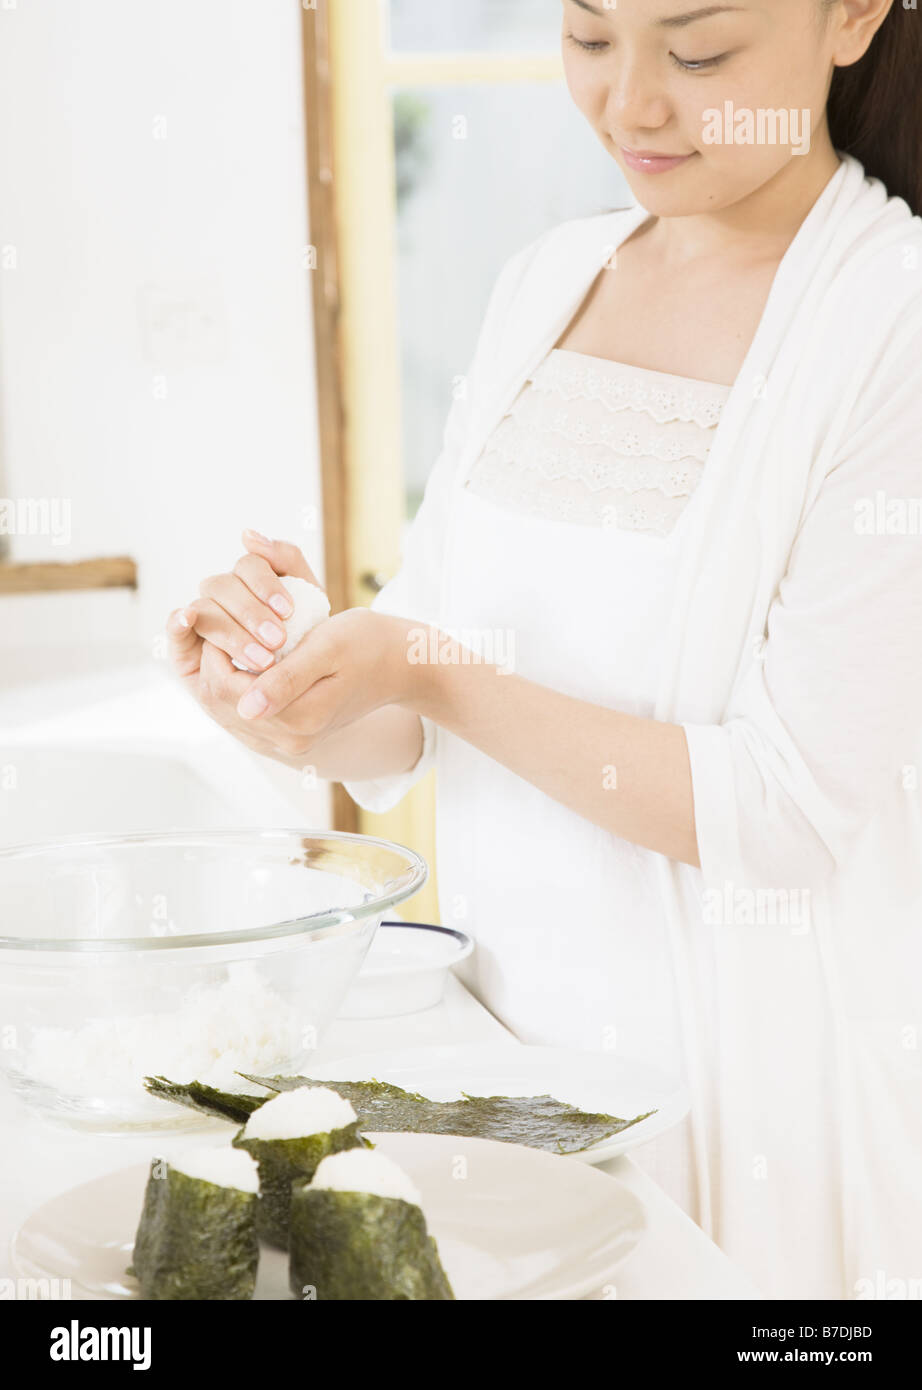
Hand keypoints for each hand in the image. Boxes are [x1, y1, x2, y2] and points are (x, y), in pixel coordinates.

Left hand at [168, 599, 415, 762]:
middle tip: (227, 624)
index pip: (225, 687)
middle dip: (214, 661)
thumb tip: (248, 706)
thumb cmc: (367, 645)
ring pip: (225, 709)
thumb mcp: (327, 648)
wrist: (398, 666)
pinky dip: (234, 684)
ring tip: (236, 640)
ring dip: (221, 672)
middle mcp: (290, 740)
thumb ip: (287, 678)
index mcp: (300, 720)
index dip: (217, 650)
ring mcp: (288, 742)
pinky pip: (241, 713)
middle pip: (220, 702)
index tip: (228, 617)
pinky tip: (246, 660)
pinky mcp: (288, 735)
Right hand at [180, 530, 323, 673]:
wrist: (303, 682)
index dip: (265, 585)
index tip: (287, 611)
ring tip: (263, 660)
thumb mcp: (309, 599)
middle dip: (251, 613)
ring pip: (204, 610)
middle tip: (278, 640)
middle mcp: (221, 595)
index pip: (248, 566)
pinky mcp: (185, 650)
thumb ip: (287, 560)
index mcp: (249, 578)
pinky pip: (174, 632)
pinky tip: (187, 618)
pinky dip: (176, 623)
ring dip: (230, 632)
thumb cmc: (305, 637)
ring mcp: (201, 619)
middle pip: (223, 587)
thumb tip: (247, 536)